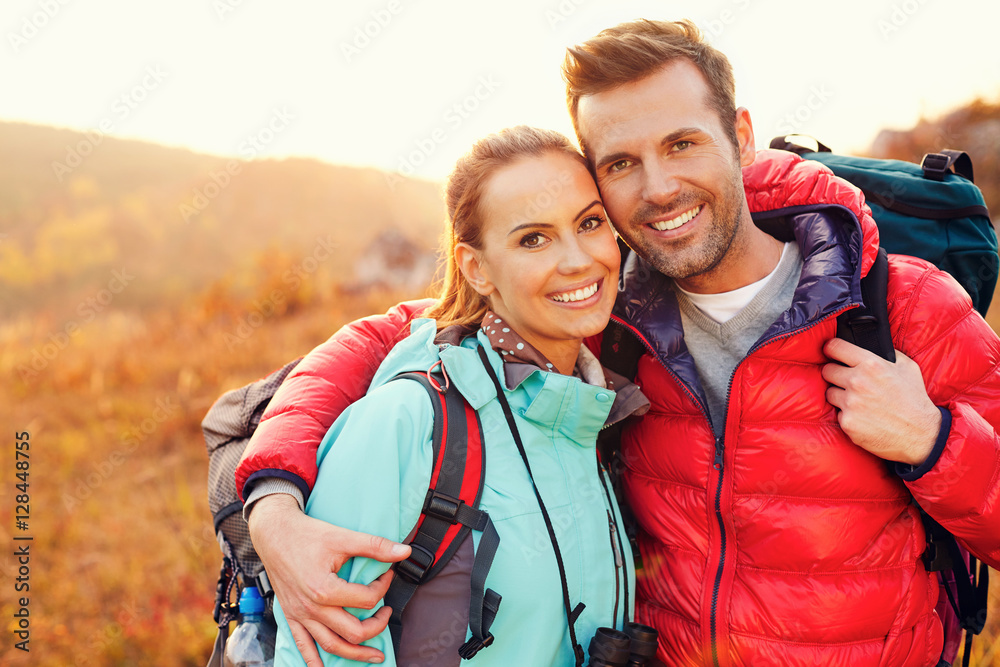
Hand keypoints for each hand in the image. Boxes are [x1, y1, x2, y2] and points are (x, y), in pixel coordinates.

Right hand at [247, 494, 410, 664]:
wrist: (274, 533)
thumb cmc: (307, 534)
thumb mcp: (343, 537)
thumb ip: (375, 546)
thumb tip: (404, 551)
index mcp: (325, 590)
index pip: (367, 600)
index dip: (383, 587)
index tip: (387, 574)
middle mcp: (312, 608)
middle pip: (353, 632)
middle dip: (377, 626)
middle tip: (387, 614)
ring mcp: (300, 615)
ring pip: (331, 645)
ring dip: (355, 654)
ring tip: (374, 656)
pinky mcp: (291, 616)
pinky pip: (303, 645)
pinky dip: (314, 661)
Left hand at [822, 338, 941, 465]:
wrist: (921, 435)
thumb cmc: (915, 400)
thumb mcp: (907, 367)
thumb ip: (886, 354)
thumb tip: (870, 344)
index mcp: (871, 364)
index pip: (834, 347)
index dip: (831, 348)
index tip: (830, 351)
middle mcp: (857, 382)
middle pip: (827, 370)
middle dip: (835, 373)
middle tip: (846, 380)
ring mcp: (851, 404)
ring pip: (830, 393)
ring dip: (840, 395)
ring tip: (858, 401)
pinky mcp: (848, 423)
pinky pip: (838, 413)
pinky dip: (848, 415)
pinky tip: (863, 417)